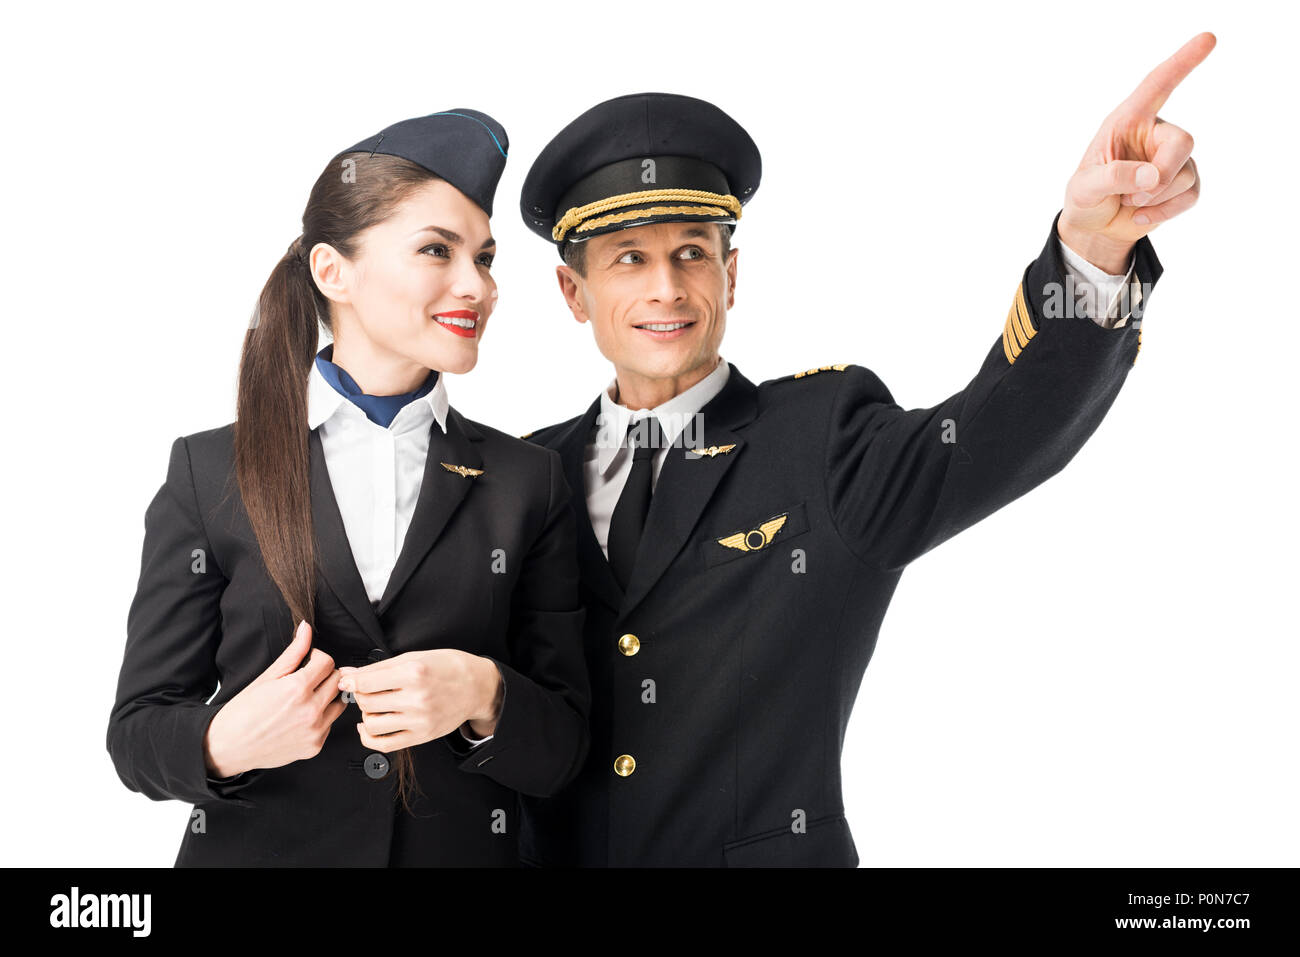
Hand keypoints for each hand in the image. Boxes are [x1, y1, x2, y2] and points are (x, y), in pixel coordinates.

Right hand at [203, 620, 347, 776]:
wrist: (228, 747)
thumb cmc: (243, 711)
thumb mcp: (267, 677)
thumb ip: (293, 652)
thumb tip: (306, 629)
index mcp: (297, 689)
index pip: (328, 662)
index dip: (317, 658)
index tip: (307, 662)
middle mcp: (310, 711)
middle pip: (337, 681)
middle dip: (324, 676)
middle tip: (306, 680)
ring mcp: (315, 731)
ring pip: (339, 703)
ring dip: (327, 697)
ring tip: (305, 699)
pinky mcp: (315, 746)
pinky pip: (330, 724)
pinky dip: (321, 718)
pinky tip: (301, 717)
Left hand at [338, 650, 503, 752]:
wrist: (476, 687)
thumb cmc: (447, 668)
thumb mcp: (414, 657)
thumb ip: (379, 667)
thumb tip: (348, 673)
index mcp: (414, 673)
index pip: (366, 682)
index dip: (350, 681)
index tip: (347, 680)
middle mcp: (417, 698)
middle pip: (367, 702)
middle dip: (361, 694)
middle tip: (368, 689)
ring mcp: (420, 720)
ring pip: (372, 723)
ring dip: (366, 714)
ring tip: (375, 706)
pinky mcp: (422, 736)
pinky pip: (384, 744)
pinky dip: (369, 737)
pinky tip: (369, 726)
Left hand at [1058, 32, 1213, 272]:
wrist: (1095, 227)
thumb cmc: (1085, 198)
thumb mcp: (1084, 188)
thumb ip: (1112, 177)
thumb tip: (1151, 175)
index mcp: (1128, 121)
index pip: (1158, 86)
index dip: (1183, 62)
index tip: (1208, 39)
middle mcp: (1155, 134)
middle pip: (1183, 142)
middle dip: (1164, 173)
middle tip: (1136, 195)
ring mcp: (1172, 158)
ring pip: (1185, 174)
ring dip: (1155, 198)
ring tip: (1128, 202)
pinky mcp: (1183, 183)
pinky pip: (1190, 195)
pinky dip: (1165, 212)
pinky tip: (1140, 216)